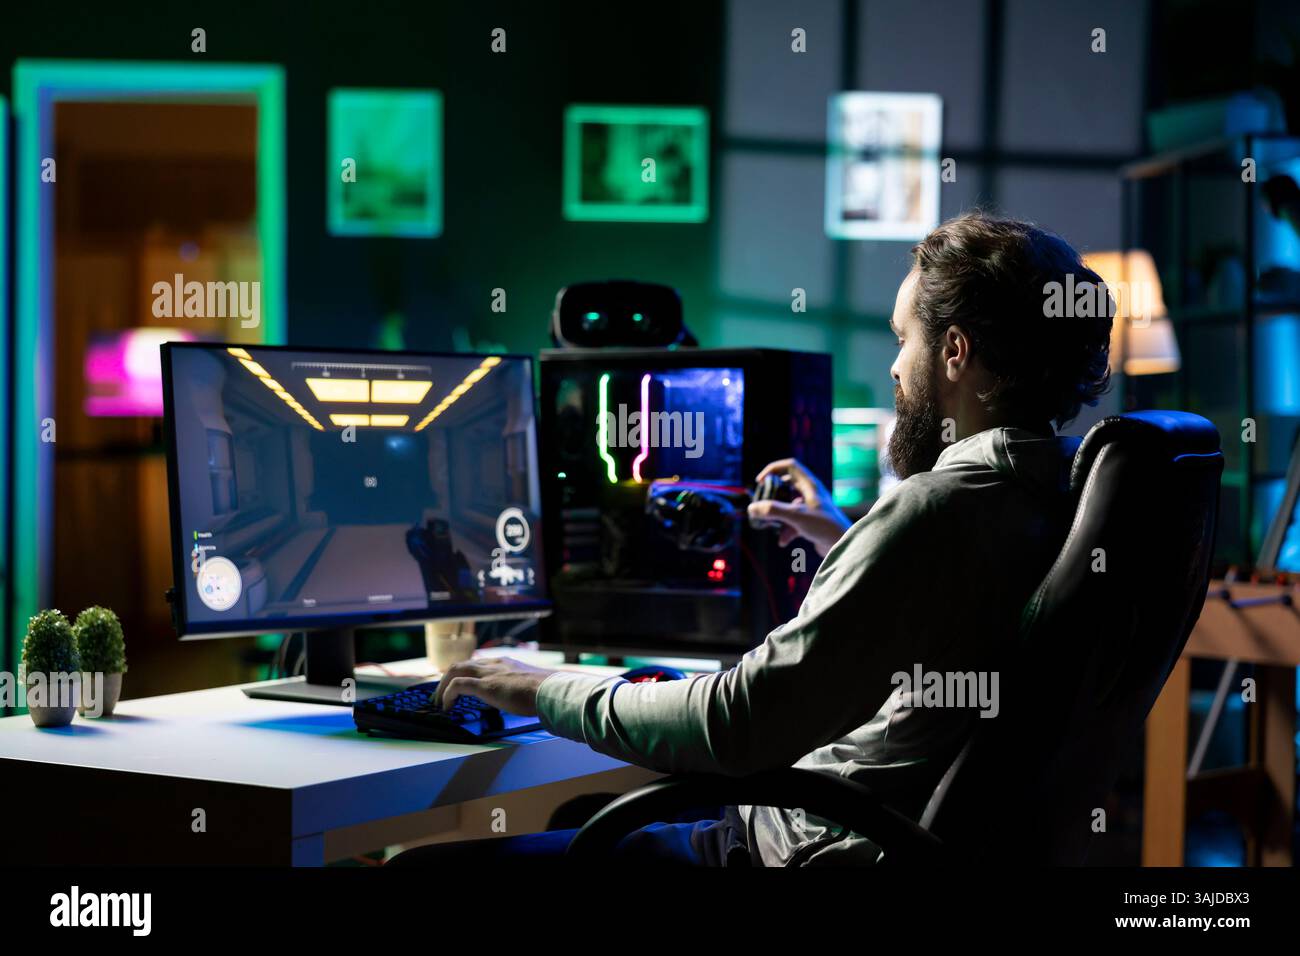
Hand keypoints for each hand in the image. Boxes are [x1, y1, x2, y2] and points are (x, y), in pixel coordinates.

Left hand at [434, 656, 556, 715]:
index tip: (458, 686)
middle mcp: (495, 664)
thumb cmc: (547, 692)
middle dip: (447, 678)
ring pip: (456, 670)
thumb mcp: (532, 686)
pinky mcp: (486, 685)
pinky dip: (448, 695)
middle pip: (463, 664)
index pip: (478, 663)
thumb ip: (523, 689)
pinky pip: (458, 685)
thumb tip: (526, 701)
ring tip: (438, 702)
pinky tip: (446, 707)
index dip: (465, 674)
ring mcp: (490, 673)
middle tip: (441, 695)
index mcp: (506, 663)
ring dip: (442, 686)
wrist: (551, 691)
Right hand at [747, 458, 851, 557]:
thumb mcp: (796, 516)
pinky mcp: (811, 521)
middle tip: (762, 503)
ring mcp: (811, 507)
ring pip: (788, 505)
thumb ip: (773, 510)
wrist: (842, 545)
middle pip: (786, 485)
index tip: (760, 481)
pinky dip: (786, 530)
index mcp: (810, 485)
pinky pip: (793, 521)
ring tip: (769, 525)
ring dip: (777, 516)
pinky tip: (783, 541)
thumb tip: (752, 508)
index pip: (790, 466)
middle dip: (772, 496)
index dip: (773, 469)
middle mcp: (811, 493)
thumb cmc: (824, 526)